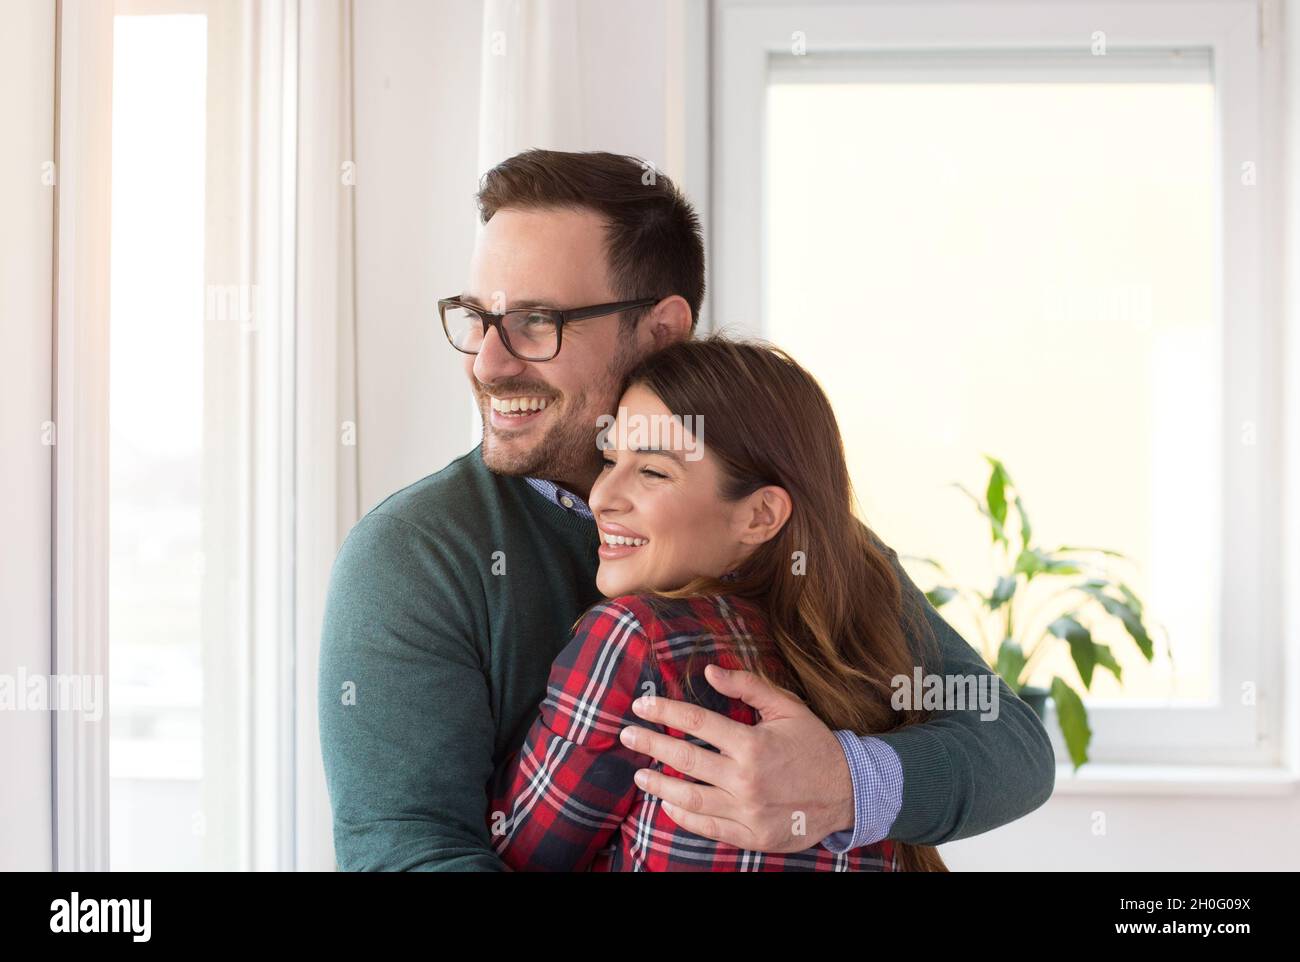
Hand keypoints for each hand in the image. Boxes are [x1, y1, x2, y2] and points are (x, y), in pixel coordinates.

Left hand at [618, 663, 854, 852]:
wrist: (849, 791)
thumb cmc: (814, 744)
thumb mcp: (787, 707)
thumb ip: (748, 687)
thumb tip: (709, 672)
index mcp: (753, 744)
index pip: (697, 723)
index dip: (664, 712)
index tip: (640, 705)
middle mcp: (746, 779)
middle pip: (685, 759)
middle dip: (650, 744)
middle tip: (627, 734)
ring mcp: (748, 811)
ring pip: (691, 798)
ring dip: (659, 785)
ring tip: (639, 774)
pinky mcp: (752, 835)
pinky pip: (709, 827)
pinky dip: (684, 817)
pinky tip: (668, 803)